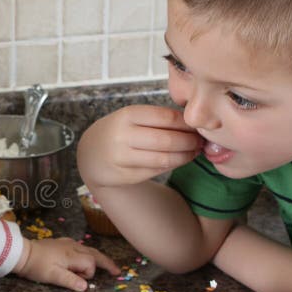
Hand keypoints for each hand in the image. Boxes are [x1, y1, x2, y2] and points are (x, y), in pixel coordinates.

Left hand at [12, 237, 119, 290]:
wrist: (21, 253)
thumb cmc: (36, 266)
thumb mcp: (53, 276)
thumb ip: (70, 281)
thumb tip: (85, 286)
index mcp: (72, 254)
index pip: (91, 264)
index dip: (88, 274)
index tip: (79, 280)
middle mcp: (73, 246)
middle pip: (95, 254)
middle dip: (106, 263)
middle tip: (117, 272)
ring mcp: (67, 243)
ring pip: (88, 250)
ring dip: (97, 258)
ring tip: (106, 265)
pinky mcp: (61, 243)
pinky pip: (80, 247)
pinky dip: (87, 253)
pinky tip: (84, 257)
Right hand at [77, 105, 202, 187]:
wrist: (91, 155)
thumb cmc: (118, 131)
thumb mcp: (131, 117)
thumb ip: (158, 118)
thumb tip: (195, 124)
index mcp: (127, 115)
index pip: (167, 118)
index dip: (187, 124)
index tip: (198, 126)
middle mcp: (122, 136)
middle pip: (168, 140)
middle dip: (190, 141)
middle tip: (200, 141)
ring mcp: (121, 158)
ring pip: (164, 159)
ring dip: (185, 156)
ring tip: (194, 152)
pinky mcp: (124, 176)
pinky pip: (156, 171)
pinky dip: (172, 165)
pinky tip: (178, 160)